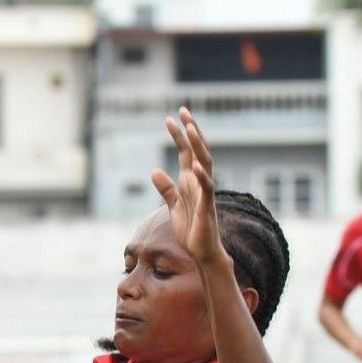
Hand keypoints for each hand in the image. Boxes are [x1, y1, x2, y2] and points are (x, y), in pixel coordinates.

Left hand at [149, 107, 227, 269]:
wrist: (202, 251)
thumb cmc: (191, 229)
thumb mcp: (173, 205)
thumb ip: (166, 188)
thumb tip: (154, 170)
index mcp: (190, 181)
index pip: (185, 152)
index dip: (178, 135)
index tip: (170, 118)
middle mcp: (199, 182)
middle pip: (197, 151)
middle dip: (190, 131)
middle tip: (183, 111)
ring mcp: (205, 193)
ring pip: (205, 164)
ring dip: (198, 147)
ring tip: (191, 129)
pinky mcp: (207, 207)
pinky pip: (207, 189)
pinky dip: (202, 177)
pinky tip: (196, 166)